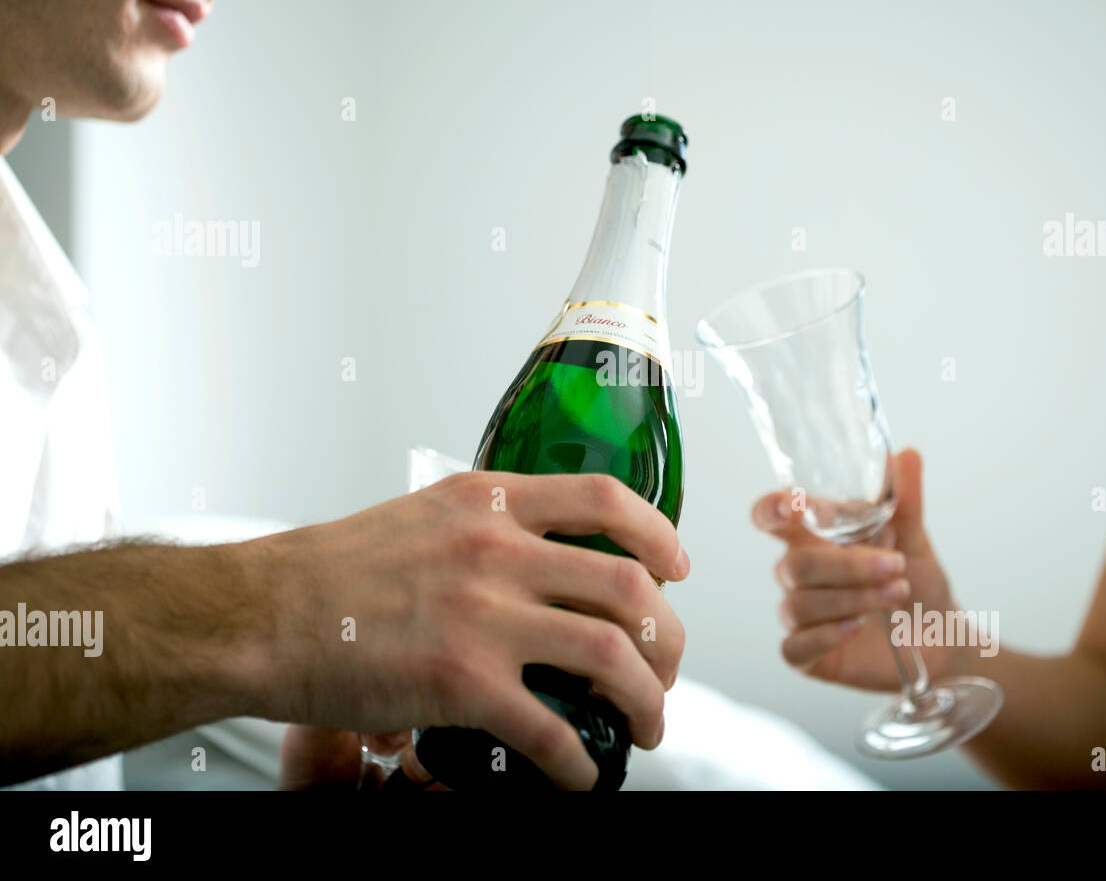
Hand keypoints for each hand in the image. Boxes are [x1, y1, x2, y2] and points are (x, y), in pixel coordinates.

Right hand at [234, 471, 688, 790]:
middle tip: (668, 666)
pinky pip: (553, 730)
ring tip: (647, 722)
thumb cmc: (330, 572)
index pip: (605, 499)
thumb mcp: (422, 518)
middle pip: (630, 586)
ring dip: (648, 698)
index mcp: (489, 503)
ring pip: (613, 655)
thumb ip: (488, 528)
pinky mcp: (464, 682)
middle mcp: (498, 549)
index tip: (676, 567)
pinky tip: (580, 775)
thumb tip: (543, 562)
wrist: (260, 615)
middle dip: (669, 637)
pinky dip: (580, 761)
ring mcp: (485, 615)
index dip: (658, 534)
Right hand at [752, 448, 959, 690]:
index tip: (798, 507)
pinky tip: (857, 628)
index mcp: (814, 538)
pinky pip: (794, 647)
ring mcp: (801, 616)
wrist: (941, 638)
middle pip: (794, 565)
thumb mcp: (915, 540)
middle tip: (895, 566)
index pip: (770, 516)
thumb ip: (904, 500)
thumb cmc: (918, 583)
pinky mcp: (807, 655)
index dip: (773, 509)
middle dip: (847, 566)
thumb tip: (908, 454)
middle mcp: (800, 574)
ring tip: (896, 593)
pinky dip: (826, 635)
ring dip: (851, 598)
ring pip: (798, 604)